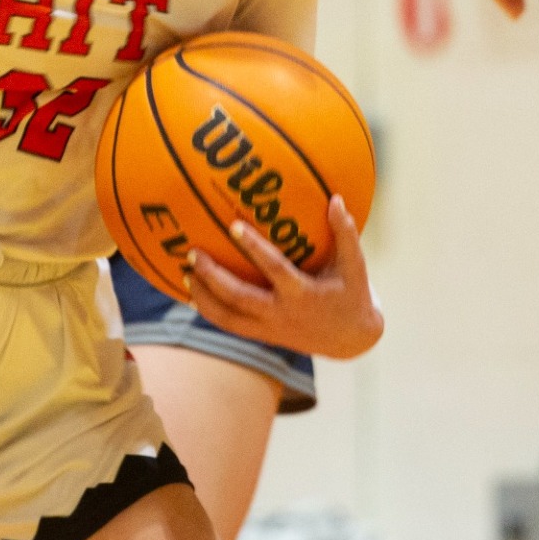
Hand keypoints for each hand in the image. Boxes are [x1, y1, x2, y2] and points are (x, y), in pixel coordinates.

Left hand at [187, 197, 382, 360]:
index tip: (234, 226)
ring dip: (203, 298)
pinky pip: (229, 325)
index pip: (275, 269)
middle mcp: (282, 315)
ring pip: (228, 318)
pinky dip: (209, 311)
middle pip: (239, 299)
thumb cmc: (351, 294)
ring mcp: (269, 329)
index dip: (254, 249)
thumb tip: (336, 199)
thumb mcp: (355, 265)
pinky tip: (191, 294)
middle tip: (193, 254)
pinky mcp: (262, 336)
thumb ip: (346, 233)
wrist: (349, 340)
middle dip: (213, 279)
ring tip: (183, 275)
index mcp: (303, 295)